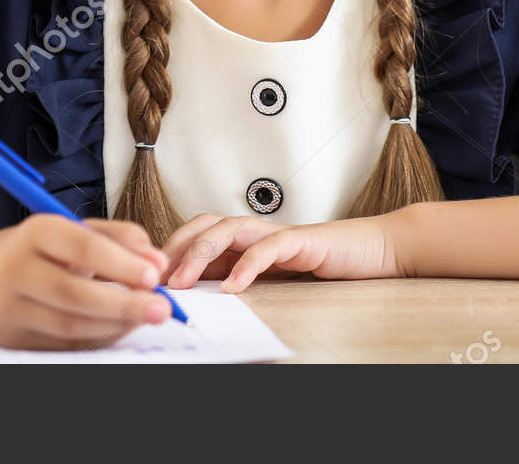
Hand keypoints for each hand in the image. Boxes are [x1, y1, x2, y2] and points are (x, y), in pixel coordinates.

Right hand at [0, 215, 171, 349]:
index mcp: (33, 233)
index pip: (81, 247)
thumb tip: (155, 261)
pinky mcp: (13, 338)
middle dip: (123, 303)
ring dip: (114, 324)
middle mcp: (15, 270)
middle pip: (73, 293)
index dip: (121, 263)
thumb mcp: (71, 229)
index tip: (154, 275)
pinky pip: (62, 344)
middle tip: (162, 308)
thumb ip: (117, 237)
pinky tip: (119, 328)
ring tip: (145, 317)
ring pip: (68, 324)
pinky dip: (97, 338)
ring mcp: (10, 308)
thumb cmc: (36, 249)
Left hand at [161, 212, 403, 292]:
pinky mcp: (302, 240)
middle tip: (155, 278)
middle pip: (204, 223)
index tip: (146, 278)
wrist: (372, 251)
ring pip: (228, 229)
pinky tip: (233, 286)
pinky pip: (269, 247)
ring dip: (200, 253)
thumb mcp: (271, 276)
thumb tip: (193, 295)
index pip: (196, 234)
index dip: (169, 251)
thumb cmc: (321, 265)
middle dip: (175, 248)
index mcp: (244, 239)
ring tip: (182, 282)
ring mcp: (276, 232)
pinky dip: (247, 265)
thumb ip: (237, 277)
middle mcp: (255, 230)